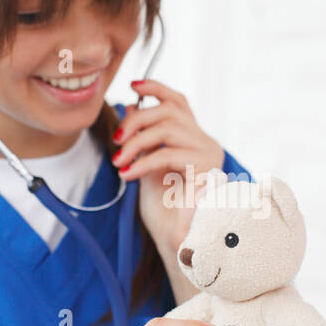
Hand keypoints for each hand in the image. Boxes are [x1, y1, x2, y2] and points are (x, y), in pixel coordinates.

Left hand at [112, 79, 225, 252]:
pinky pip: (168, 155)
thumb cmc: (164, 209)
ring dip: (136, 142)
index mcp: (193, 138)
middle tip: (116, 141)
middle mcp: (206, 143)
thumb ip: (142, 137)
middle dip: (137, 120)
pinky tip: (127, 175)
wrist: (179, 240)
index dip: (156, 88)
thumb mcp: (146, 165)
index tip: (132, 85)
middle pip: (170, 110)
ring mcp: (209, 155)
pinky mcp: (206, 171)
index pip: (178, 101)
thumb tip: (130, 106)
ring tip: (118, 161)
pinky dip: (142, 162)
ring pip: (168, 128)